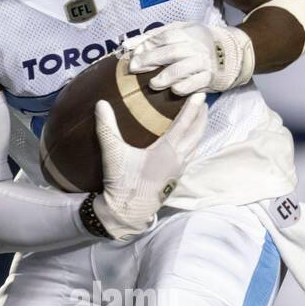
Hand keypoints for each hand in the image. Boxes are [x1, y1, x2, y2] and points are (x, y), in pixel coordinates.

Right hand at [92, 92, 207, 239]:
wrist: (128, 213)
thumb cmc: (123, 184)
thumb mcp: (113, 154)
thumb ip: (107, 128)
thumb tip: (101, 103)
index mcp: (167, 151)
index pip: (184, 123)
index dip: (192, 107)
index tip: (200, 93)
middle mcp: (178, 159)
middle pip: (196, 133)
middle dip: (201, 116)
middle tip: (203, 100)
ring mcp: (178, 169)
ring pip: (196, 145)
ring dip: (200, 129)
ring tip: (200, 117)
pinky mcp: (175, 177)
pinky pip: (191, 154)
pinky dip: (194, 142)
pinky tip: (189, 141)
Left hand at [127, 22, 253, 95]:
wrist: (232, 53)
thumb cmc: (198, 44)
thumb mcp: (179, 33)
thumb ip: (153, 38)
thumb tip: (126, 45)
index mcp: (186, 32)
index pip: (163, 36)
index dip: (147, 45)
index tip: (133, 55)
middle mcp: (195, 46)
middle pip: (170, 51)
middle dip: (150, 60)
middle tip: (135, 68)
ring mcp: (203, 62)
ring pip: (182, 69)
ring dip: (165, 77)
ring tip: (153, 84)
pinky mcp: (209, 78)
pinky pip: (195, 84)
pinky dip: (183, 88)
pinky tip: (174, 91)